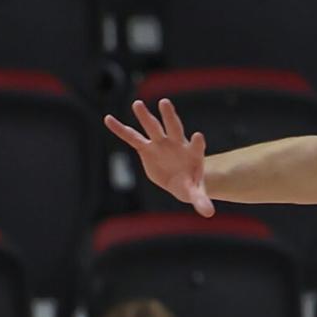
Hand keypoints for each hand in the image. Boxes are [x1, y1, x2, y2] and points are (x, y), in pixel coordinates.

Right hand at [104, 98, 214, 216]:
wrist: (181, 180)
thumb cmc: (191, 185)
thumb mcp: (196, 193)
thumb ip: (201, 200)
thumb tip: (209, 213)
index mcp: (193, 154)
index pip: (197, 146)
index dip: (198, 142)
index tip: (198, 136)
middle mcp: (177, 144)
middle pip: (174, 127)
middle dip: (170, 116)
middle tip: (165, 103)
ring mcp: (161, 144)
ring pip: (152, 127)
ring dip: (145, 116)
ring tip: (137, 104)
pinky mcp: (146, 149)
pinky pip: (132, 137)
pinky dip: (120, 129)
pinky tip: (108, 118)